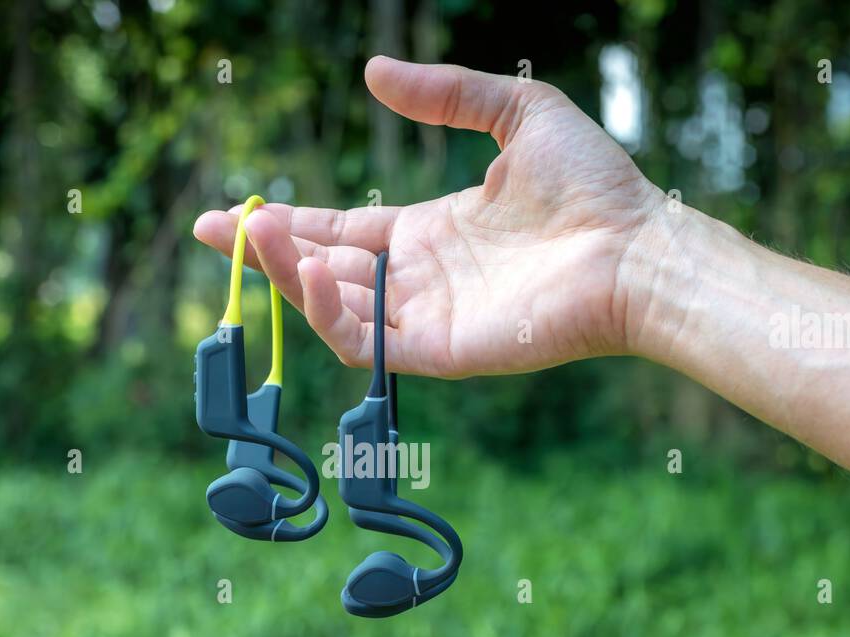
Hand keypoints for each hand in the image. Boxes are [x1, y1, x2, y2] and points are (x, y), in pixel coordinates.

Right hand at [193, 56, 666, 377]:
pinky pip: (368, 342)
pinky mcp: (441, 351)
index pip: (344, 231)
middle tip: (213, 229)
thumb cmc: (590, 182)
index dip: (291, 223)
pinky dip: (331, 313)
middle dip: (269, 253)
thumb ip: (446, 94)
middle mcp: (422, 278)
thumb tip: (371, 73)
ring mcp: (429, 318)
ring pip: (336, 310)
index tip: (240, 209)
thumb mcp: (514, 111)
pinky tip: (314, 269)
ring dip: (290, 276)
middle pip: (326, 272)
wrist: (635, 243)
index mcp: (432, 231)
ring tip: (258, 234)